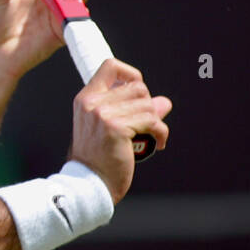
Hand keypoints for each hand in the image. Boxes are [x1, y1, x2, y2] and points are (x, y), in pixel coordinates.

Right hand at [68, 58, 170, 203]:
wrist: (88, 182)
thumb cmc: (98, 158)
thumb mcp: (109, 128)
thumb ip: (132, 110)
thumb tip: (163, 102)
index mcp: (85, 98)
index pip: (110, 66)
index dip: (130, 74)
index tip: (136, 91)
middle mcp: (92, 103)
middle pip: (138, 87)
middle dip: (148, 104)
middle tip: (146, 122)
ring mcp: (102, 115)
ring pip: (148, 105)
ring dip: (156, 121)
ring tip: (151, 135)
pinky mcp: (116, 128)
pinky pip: (152, 121)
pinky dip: (160, 132)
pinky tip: (158, 143)